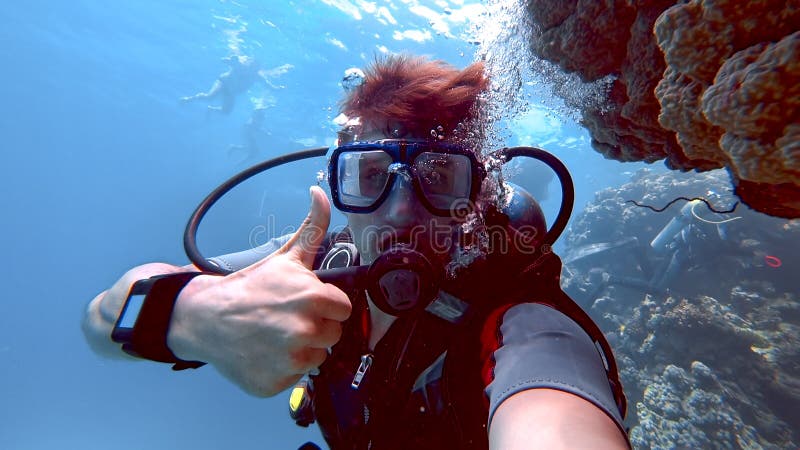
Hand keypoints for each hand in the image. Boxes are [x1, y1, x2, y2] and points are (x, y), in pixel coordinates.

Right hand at [168, 186, 351, 395]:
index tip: (305, 304)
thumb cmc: (250, 288)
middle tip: (288, 319)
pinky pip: (297, 378)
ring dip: (302, 349)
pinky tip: (266, 354)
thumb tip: (319, 192)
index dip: (326, 306)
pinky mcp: (277, 383)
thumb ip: (312, 227)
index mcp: (314, 298)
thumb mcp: (285, 257)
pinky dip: (283, 369)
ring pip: (318, 357)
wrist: (205, 318)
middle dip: (315, 327)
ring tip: (277, 336)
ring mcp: (290, 360)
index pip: (344, 309)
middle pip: (333, 334)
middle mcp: (305, 330)